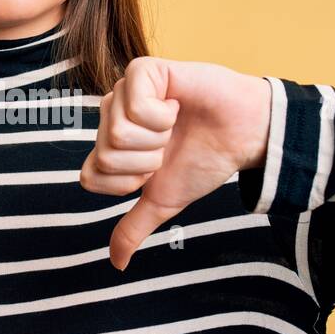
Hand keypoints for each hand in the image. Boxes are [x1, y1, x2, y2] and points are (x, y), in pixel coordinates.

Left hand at [80, 58, 271, 270]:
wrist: (243, 137)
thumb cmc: (204, 160)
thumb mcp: (164, 200)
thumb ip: (135, 227)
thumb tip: (117, 263)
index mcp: (109, 144)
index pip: (90, 178)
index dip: (127, 183)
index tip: (155, 170)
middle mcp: (110, 115)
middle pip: (104, 157)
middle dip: (146, 162)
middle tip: (169, 144)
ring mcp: (124, 90)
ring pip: (117, 134)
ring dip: (157, 139)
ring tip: (175, 124)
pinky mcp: (142, 70)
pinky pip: (136, 106)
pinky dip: (164, 115)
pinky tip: (177, 105)